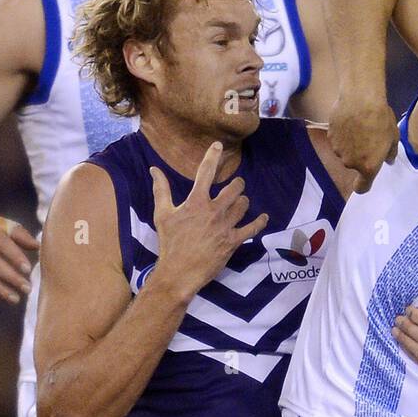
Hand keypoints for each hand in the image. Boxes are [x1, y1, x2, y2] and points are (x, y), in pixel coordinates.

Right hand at [150, 142, 268, 299]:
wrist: (179, 271)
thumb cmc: (170, 243)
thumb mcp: (162, 214)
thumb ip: (161, 190)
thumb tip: (154, 169)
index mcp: (196, 201)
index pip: (206, 172)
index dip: (213, 156)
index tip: (218, 146)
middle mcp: (214, 210)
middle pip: (234, 188)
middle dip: (237, 184)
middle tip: (237, 185)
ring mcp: (226, 226)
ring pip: (243, 205)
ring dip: (243, 201)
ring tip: (241, 203)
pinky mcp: (233, 241)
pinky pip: (252, 228)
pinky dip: (260, 222)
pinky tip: (263, 217)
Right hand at [328, 94, 398, 192]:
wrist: (361, 98)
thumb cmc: (381, 119)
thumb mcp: (393, 137)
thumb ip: (389, 153)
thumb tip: (388, 160)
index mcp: (368, 167)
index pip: (362, 188)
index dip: (363, 185)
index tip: (365, 179)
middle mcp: (350, 163)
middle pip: (354, 166)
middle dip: (359, 157)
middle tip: (367, 139)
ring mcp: (338, 150)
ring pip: (344, 153)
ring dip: (349, 145)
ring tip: (358, 127)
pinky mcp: (330, 137)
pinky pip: (337, 140)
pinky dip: (342, 135)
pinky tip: (348, 121)